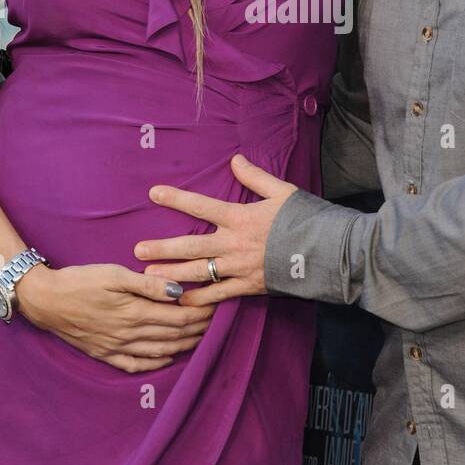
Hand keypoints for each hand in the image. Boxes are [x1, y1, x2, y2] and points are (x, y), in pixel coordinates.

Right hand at [16, 262, 215, 372]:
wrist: (45, 300)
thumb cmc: (80, 280)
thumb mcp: (114, 274)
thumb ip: (148, 284)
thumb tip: (178, 291)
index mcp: (134, 312)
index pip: (177, 316)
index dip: (200, 312)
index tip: (216, 305)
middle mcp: (129, 334)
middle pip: (173, 334)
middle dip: (198, 328)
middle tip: (217, 321)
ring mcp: (116, 347)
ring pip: (159, 351)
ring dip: (183, 346)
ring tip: (201, 338)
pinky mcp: (104, 354)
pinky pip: (136, 365)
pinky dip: (156, 363)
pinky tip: (168, 358)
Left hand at [133, 153, 298, 305]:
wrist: (327, 252)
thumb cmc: (305, 218)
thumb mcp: (282, 191)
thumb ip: (255, 177)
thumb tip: (235, 160)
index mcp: (239, 217)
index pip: (201, 205)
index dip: (176, 198)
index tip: (153, 193)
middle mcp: (233, 244)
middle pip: (190, 245)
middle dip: (162, 248)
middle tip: (137, 251)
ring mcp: (239, 267)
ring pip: (198, 272)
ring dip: (171, 275)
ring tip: (148, 278)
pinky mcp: (247, 286)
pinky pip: (218, 295)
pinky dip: (199, 300)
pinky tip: (181, 303)